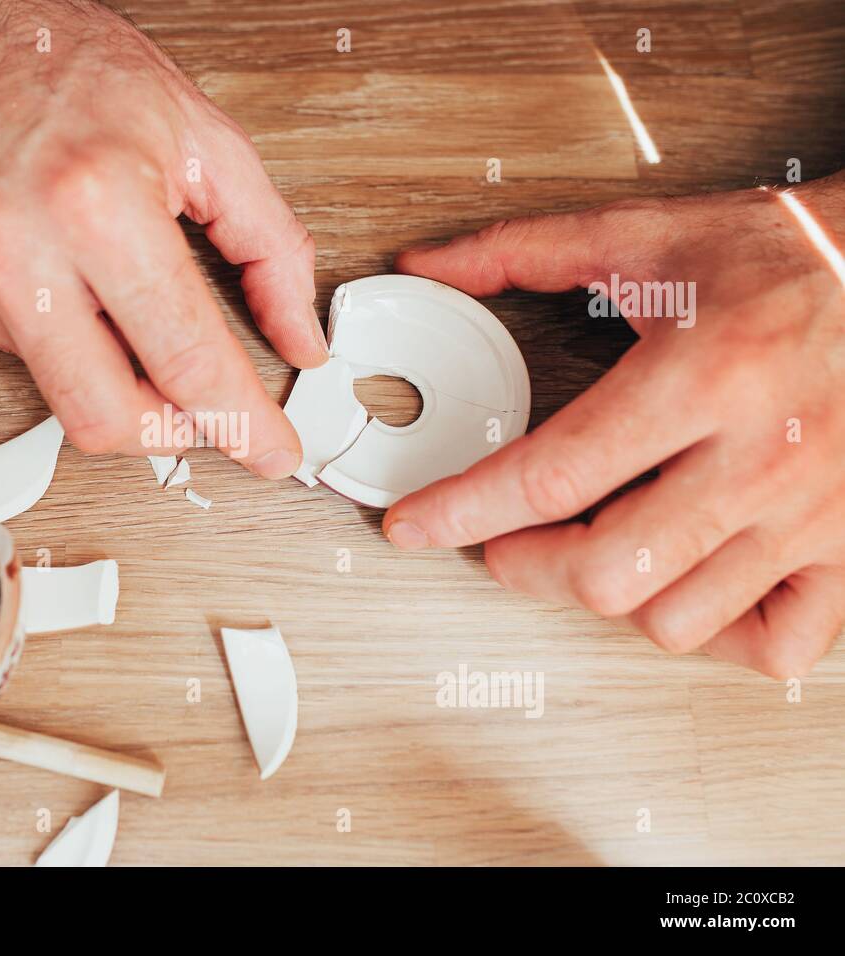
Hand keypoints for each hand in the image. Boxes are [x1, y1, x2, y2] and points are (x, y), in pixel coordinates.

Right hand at [0, 0, 325, 473]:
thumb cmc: (80, 73)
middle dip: (173, 434)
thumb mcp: (206, 143)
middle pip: (106, 416)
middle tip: (210, 415)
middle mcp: (17, 244)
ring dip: (122, 386)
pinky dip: (66, 341)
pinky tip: (70, 282)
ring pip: (61, 399)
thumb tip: (297, 335)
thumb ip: (271, 250)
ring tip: (137, 319)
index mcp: (98, 202)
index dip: (239, 421)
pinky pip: (21, 358)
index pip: (183, 355)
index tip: (270, 451)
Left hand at [384, 175, 844, 677]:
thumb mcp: (649, 234)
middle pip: (605, 570)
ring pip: (678, 619)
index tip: (413, 525)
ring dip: (608, 597)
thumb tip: (429, 266)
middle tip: (501, 543)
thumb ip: (523, 251)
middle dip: (524, 566)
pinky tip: (685, 589)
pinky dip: (718, 637)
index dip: (459, 510)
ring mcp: (814, 513)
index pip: (550, 476)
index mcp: (703, 377)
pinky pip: (778, 643)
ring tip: (589, 553)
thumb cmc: (789, 255)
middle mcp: (763, 455)